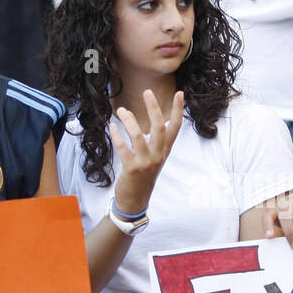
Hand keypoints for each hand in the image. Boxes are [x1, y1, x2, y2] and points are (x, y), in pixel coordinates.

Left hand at [110, 90, 184, 216]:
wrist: (135, 200)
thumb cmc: (143, 175)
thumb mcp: (152, 158)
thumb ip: (149, 139)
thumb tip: (135, 115)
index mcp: (164, 151)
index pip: (175, 127)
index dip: (178, 110)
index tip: (180, 93)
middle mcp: (158, 155)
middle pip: (159, 127)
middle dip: (154, 108)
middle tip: (147, 92)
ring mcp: (146, 162)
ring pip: (138, 136)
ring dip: (128, 121)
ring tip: (120, 110)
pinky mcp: (132, 168)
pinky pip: (123, 148)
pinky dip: (116, 135)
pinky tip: (112, 126)